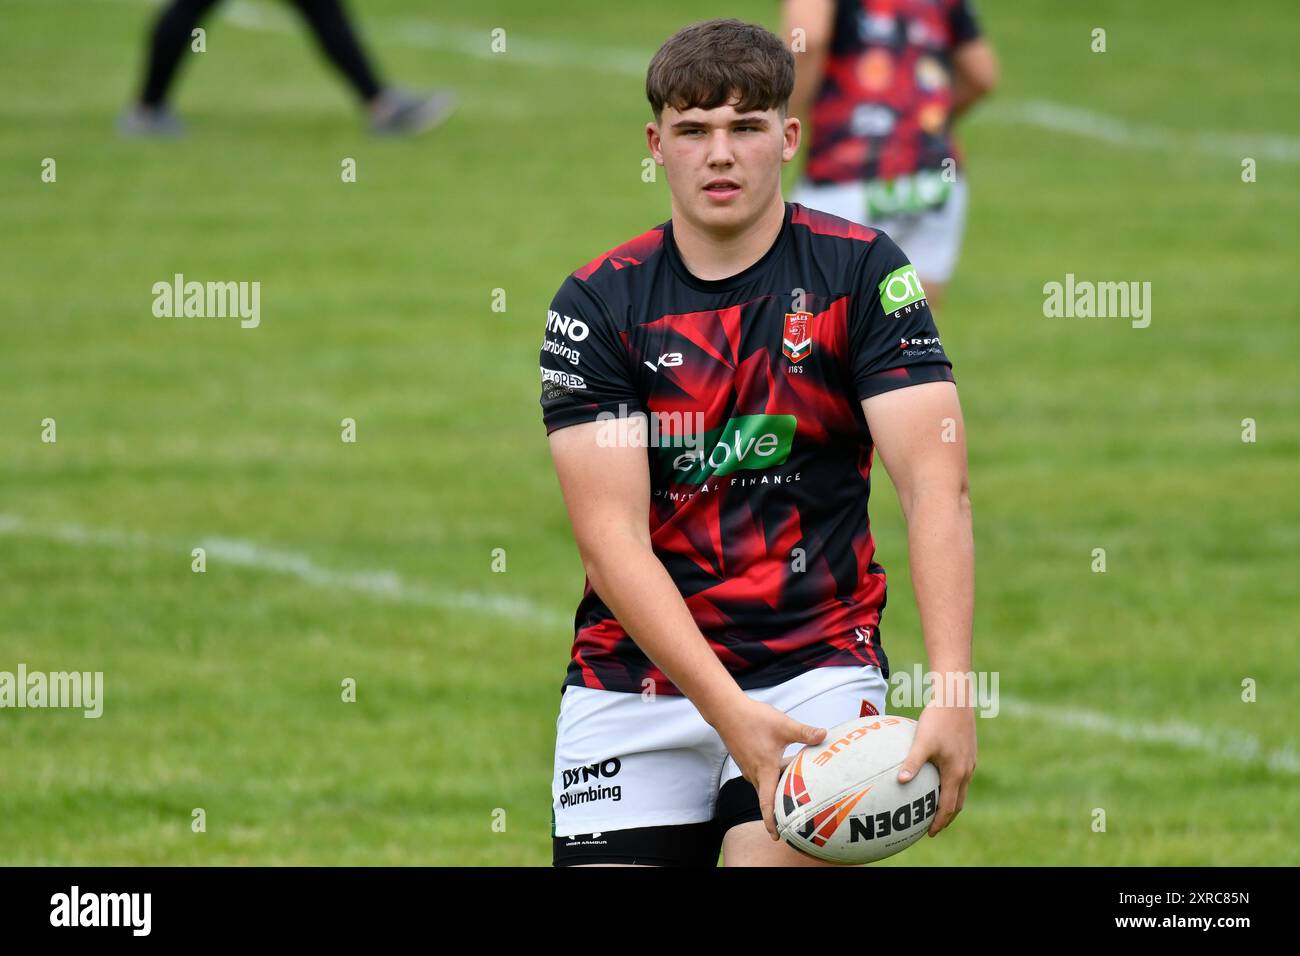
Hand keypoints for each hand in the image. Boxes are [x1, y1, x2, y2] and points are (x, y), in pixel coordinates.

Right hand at [711, 698, 826, 840]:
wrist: (727, 710)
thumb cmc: (752, 718)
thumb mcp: (783, 725)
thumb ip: (804, 732)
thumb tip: (825, 735)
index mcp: (764, 770)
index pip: (767, 804)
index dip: (771, 822)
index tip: (777, 836)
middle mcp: (754, 773)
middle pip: (768, 796)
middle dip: (781, 806)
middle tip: (798, 812)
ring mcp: (748, 767)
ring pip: (765, 784)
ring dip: (778, 786)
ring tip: (796, 786)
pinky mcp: (746, 760)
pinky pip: (761, 774)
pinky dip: (772, 775)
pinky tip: (784, 764)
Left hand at [897, 703, 976, 835]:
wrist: (956, 699)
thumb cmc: (937, 719)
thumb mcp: (922, 742)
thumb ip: (912, 762)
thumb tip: (899, 781)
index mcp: (956, 773)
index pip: (949, 807)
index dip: (940, 822)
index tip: (930, 833)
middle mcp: (966, 771)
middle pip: (958, 802)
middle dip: (946, 817)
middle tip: (933, 827)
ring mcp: (970, 762)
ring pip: (961, 789)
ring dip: (951, 802)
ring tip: (936, 808)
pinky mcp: (969, 752)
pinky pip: (961, 776)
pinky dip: (952, 786)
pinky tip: (938, 779)